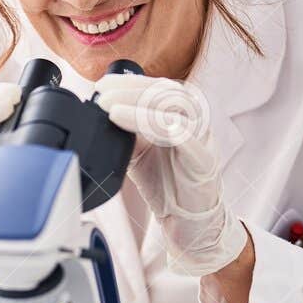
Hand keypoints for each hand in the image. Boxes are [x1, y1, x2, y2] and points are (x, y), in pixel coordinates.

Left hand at [96, 73, 246, 276]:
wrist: (190, 220)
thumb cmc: (169, 181)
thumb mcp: (139, 151)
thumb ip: (125, 131)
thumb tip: (98, 114)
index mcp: (179, 113)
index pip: (156, 86)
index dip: (128, 82)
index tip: (102, 85)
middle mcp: (193, 120)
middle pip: (167, 92)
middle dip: (132, 91)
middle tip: (103, 97)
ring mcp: (201, 139)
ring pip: (177, 111)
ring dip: (143, 109)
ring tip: (114, 112)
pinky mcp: (204, 162)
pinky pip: (189, 141)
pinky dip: (171, 131)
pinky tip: (151, 127)